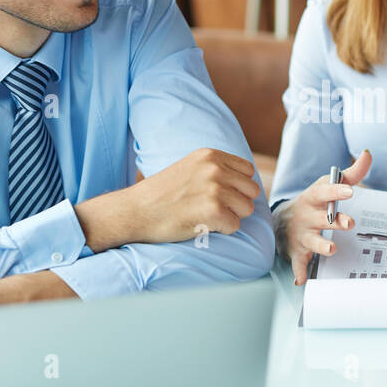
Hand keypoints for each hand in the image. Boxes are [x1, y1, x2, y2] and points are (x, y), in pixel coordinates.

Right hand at [76, 148, 259, 250]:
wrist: (134, 211)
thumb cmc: (161, 195)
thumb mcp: (190, 168)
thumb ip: (216, 169)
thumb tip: (248, 181)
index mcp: (210, 155)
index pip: (248, 171)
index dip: (238, 187)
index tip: (220, 196)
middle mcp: (215, 168)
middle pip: (251, 191)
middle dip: (237, 203)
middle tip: (212, 209)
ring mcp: (215, 189)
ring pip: (246, 209)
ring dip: (230, 217)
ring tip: (206, 216)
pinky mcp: (214, 211)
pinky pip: (235, 226)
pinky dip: (222, 230)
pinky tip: (202, 225)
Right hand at [278, 149, 371, 285]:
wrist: (282, 220)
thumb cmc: (314, 202)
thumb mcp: (327, 184)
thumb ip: (350, 173)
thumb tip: (369, 155)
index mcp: (314, 198)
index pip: (325, 192)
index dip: (337, 191)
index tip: (350, 191)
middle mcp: (307, 216)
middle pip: (321, 218)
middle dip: (335, 220)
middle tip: (349, 223)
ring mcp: (302, 235)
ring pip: (312, 241)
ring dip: (321, 245)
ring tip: (332, 248)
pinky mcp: (298, 252)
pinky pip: (298, 263)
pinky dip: (298, 271)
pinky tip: (301, 280)